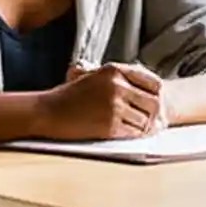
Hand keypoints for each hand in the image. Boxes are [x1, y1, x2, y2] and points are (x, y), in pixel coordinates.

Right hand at [36, 63, 165, 140]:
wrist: (47, 111)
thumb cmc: (71, 95)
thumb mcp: (96, 77)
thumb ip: (121, 80)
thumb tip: (152, 92)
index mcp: (115, 71)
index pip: (153, 83)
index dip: (158, 96)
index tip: (157, 104)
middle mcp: (117, 86)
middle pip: (154, 103)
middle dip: (155, 114)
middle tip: (156, 123)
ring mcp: (114, 106)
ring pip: (145, 120)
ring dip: (145, 127)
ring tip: (142, 129)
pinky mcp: (109, 125)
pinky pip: (133, 132)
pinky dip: (135, 135)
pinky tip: (131, 134)